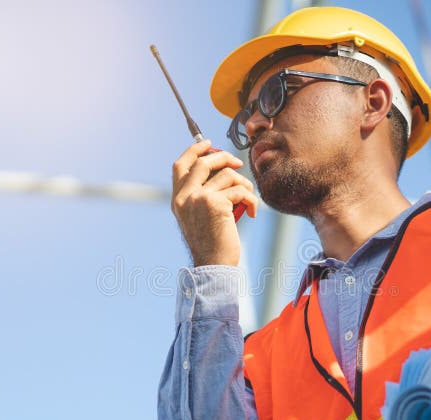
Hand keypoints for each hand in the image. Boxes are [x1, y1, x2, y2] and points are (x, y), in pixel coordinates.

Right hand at [171, 140, 258, 266]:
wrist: (213, 264)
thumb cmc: (212, 243)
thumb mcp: (199, 216)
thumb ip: (203, 194)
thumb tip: (221, 170)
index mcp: (178, 199)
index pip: (180, 165)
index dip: (195, 150)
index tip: (209, 144)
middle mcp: (184, 197)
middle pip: (204, 162)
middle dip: (224, 158)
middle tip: (238, 164)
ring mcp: (199, 199)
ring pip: (227, 176)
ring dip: (243, 184)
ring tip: (248, 199)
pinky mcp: (216, 204)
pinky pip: (239, 190)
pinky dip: (251, 199)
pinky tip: (252, 212)